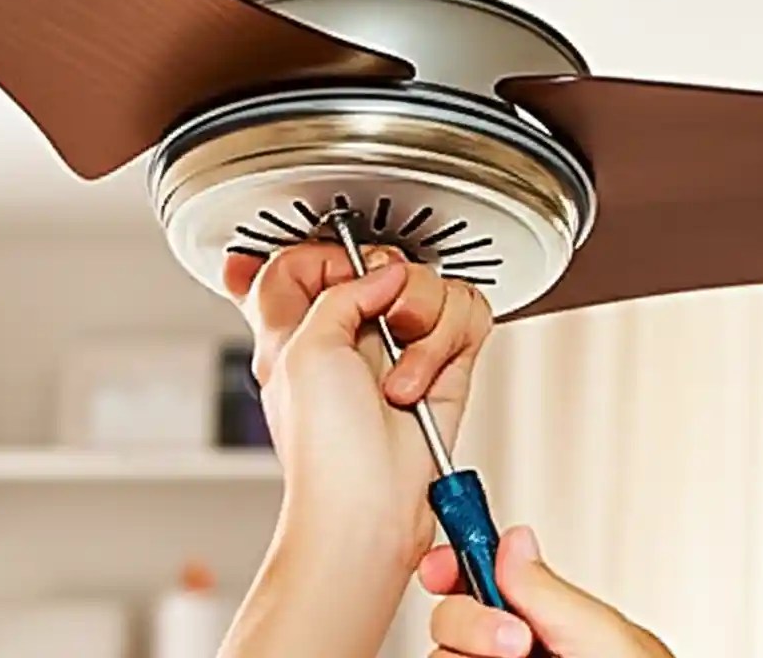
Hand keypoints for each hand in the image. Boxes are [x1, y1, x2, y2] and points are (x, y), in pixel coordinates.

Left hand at [224, 243, 493, 566]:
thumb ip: (337, 291)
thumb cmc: (323, 448)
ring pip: (432, 286)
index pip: (298, 259)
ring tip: (398, 376)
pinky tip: (421, 385)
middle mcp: (349, 331)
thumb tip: (384, 273)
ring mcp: (400, 346)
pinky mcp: (445, 365)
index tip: (337, 274)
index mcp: (295, 326)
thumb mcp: (301, 349)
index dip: (321, 257)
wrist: (369, 506)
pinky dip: (449, 347)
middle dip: (388, 286)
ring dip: (422, 330)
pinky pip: (468, 315)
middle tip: (381, 318)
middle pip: (381, 261)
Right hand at [419, 526, 673, 657]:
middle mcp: (520, 654)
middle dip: (470, 621)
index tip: (444, 569)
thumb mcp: (607, 641)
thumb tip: (514, 543)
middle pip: (451, 618)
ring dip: (468, 657)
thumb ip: (553, 592)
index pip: (484, 577)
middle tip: (514, 641)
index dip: (455, 565)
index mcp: (553, 623)